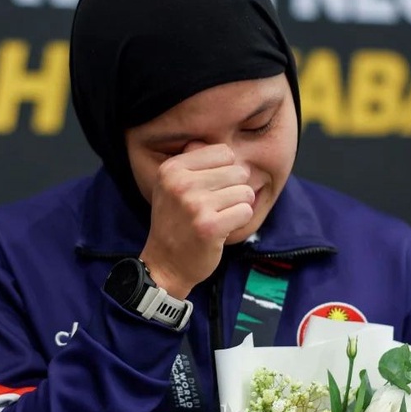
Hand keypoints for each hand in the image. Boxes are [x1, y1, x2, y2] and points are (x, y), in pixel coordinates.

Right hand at [140, 142, 253, 298]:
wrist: (165, 264)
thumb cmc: (176, 222)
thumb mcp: (172, 186)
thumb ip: (196, 162)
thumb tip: (226, 148)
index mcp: (172, 169)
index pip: (224, 152)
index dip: (225, 171)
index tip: (210, 189)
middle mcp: (180, 183)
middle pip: (238, 171)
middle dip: (233, 190)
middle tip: (214, 207)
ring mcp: (194, 205)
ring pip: (245, 191)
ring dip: (237, 206)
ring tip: (218, 217)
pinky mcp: (209, 226)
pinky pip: (245, 211)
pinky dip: (239, 221)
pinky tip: (222, 229)